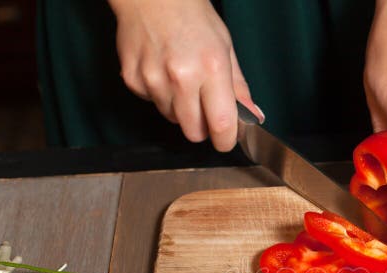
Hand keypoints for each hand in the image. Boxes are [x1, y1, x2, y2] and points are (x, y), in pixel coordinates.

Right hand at [109, 0, 263, 150]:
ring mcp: (153, 79)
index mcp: (211, 68)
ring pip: (172, 119)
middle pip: (193, 132)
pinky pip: (152, 103)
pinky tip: (162, 71)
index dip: (225, 140)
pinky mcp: (132, 79)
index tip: (226, 140)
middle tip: (204, 109)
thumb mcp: (225, 48)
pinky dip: (160, 95)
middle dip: (202, 128)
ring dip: (180, 109)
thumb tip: (253, 115)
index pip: (221, 124)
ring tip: (181, 79)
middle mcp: (181, 76)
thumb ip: (238, 87)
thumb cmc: (192, 16)